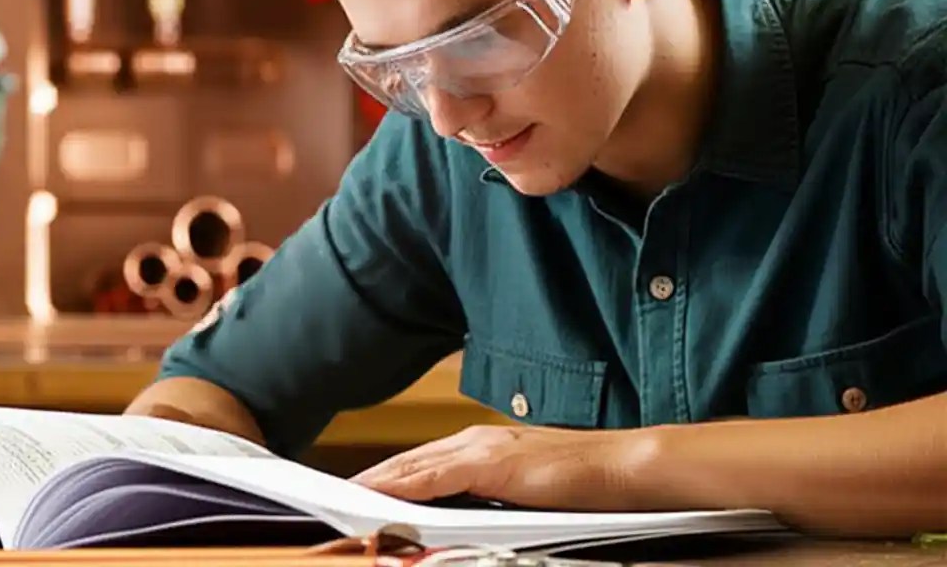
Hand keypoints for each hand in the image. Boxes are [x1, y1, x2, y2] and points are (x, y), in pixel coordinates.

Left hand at [350, 424, 660, 510]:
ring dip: (377, 483)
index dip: (386, 480)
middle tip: (334, 498)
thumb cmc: (588, 486)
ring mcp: (482, 448)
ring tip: (342, 499)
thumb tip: (464, 521)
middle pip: (407, 463)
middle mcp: (476, 441)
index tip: (356, 495)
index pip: (420, 466)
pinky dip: (402, 486)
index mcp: (484, 448)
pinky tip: (377, 495)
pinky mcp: (492, 461)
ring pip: (412, 467)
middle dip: (371, 480)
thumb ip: (494, 499)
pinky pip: (433, 476)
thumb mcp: (530, 493)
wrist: (627, 468)